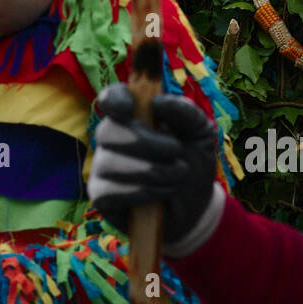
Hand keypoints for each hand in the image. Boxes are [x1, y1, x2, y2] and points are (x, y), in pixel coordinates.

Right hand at [89, 83, 219, 247]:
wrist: (197, 205)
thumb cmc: (193, 162)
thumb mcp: (201, 133)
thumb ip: (185, 111)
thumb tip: (157, 102)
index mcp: (133, 116)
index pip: (111, 98)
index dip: (115, 100)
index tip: (131, 109)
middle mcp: (112, 138)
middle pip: (108, 130)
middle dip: (145, 142)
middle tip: (176, 151)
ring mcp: (103, 167)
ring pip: (111, 162)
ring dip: (152, 171)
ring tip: (177, 177)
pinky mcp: (101, 196)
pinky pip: (108, 191)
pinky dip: (141, 192)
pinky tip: (160, 193)